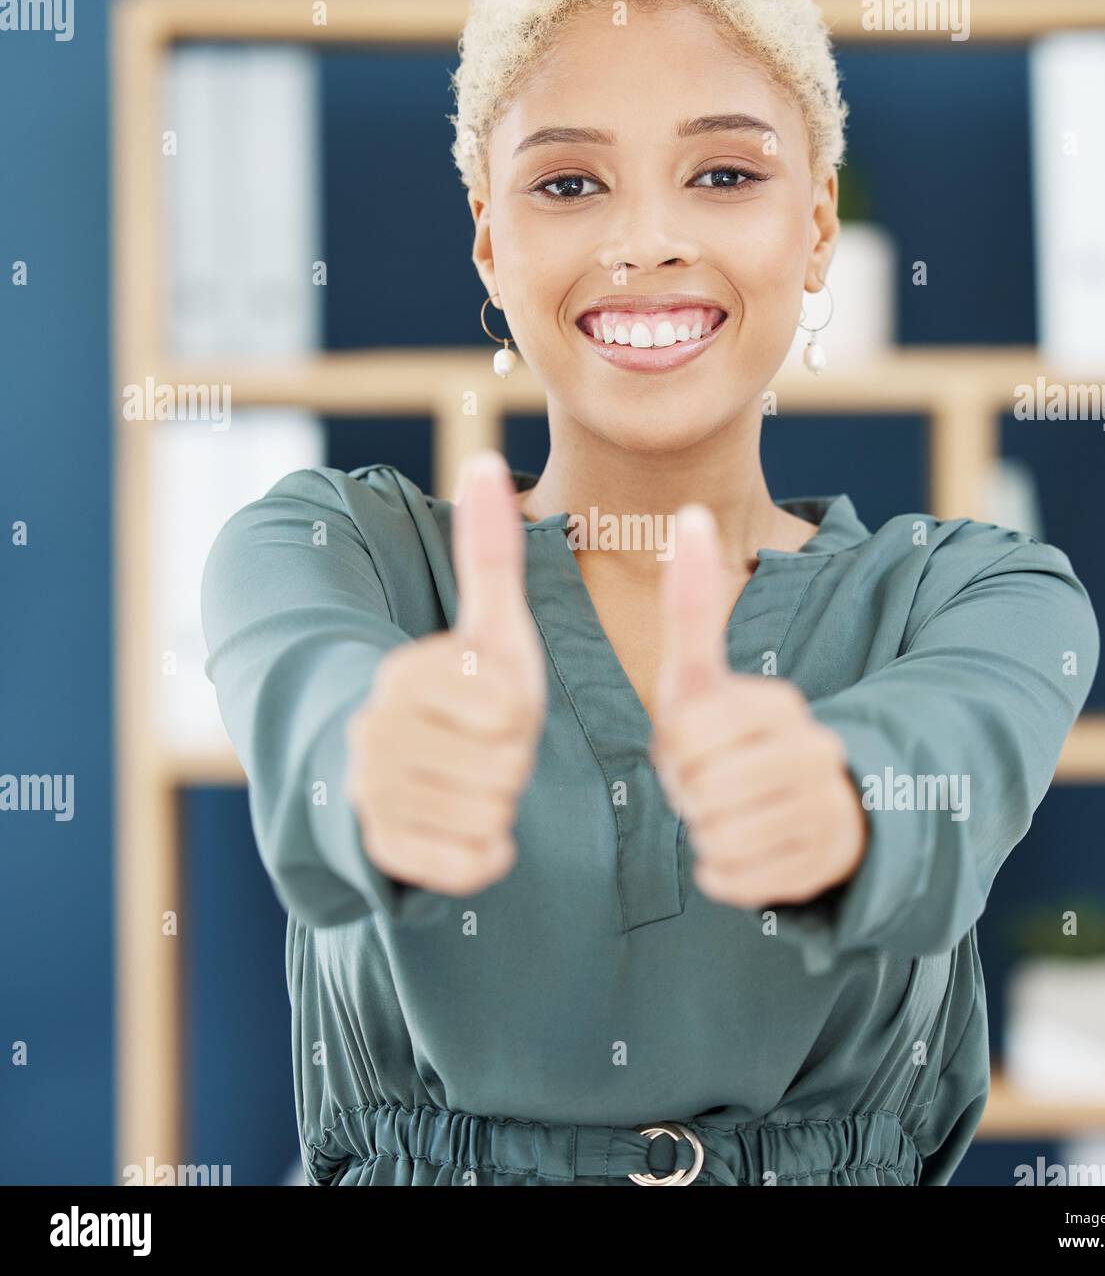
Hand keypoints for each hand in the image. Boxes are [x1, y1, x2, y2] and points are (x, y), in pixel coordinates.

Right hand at [346, 451, 545, 894]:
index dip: (518, 714)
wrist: (403, 768)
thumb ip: (489, 551)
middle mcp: (372, 733)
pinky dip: (485, 853)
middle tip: (482, 750)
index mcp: (403, 674)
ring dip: (497, 806)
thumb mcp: (489, 628)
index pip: (510, 712)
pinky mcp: (381, 850)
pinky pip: (472, 865)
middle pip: (504, 766)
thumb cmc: (463, 694)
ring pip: (490, 815)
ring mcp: (369, 795)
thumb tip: (487, 456)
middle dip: (511, 762)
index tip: (491, 707)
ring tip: (470, 782)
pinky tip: (465, 827)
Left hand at [650, 504, 868, 909]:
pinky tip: (744, 851)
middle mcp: (813, 752)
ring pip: (719, 837)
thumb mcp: (700, 680)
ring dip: (707, 834)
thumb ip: (693, 606)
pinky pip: (733, 878)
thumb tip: (691, 513)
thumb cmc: (728, 741)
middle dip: (692, 795)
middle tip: (711, 787)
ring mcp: (824, 809)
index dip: (679, 750)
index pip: (690, 736)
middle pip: (704, 790)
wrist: (801, 811)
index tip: (699, 746)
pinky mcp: (821, 863)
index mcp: (779, 704)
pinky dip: (724, 872)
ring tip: (729, 815)